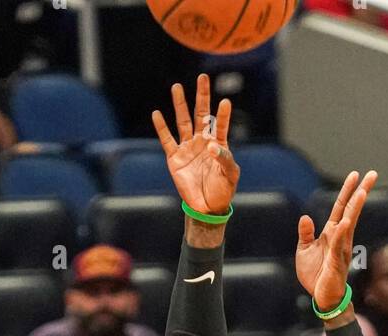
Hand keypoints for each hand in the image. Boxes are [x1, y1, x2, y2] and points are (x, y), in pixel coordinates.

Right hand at [152, 73, 238, 215]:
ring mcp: (187, 148)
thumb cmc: (223, 190)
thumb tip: (212, 145)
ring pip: (183, 121)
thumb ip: (225, 158)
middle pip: (201, 114)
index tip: (225, 102)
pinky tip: (157, 114)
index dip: (222, 114)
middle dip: (201, 96)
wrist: (207, 207)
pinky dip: (161, 127)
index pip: (220, 124)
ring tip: (177, 87)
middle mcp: (202, 141)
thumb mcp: (230, 174)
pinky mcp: (174, 158)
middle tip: (202, 77)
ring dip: (180, 105)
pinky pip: (167, 140)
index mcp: (217, 143)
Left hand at [296, 170, 376, 310]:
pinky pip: (338, 245)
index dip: (348, 191)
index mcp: (332, 233)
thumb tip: (305, 217)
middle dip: (361, 192)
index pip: (341, 207)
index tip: (356, 175)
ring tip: (362, 192)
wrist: (323, 298)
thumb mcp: (305, 250)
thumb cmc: (316, 275)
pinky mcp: (337, 262)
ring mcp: (341, 249)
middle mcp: (340, 238)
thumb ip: (306, 233)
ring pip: (349, 224)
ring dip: (355, 208)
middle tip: (372, 174)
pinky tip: (345, 221)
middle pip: (351, 210)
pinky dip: (341, 233)